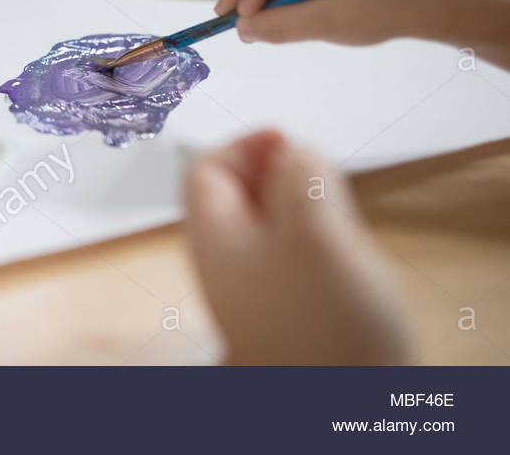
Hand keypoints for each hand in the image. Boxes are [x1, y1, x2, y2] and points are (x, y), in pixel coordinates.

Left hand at [184, 129, 411, 364]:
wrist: (342, 411)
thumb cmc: (323, 328)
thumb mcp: (316, 232)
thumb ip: (302, 177)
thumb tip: (294, 149)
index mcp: (214, 239)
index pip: (205, 171)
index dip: (245, 145)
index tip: (287, 139)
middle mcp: (224, 265)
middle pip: (236, 197)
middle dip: (276, 174)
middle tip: (316, 174)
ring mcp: (254, 293)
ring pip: (267, 228)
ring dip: (300, 208)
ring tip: (334, 214)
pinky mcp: (287, 315)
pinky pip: (292, 261)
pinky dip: (314, 243)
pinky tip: (343, 255)